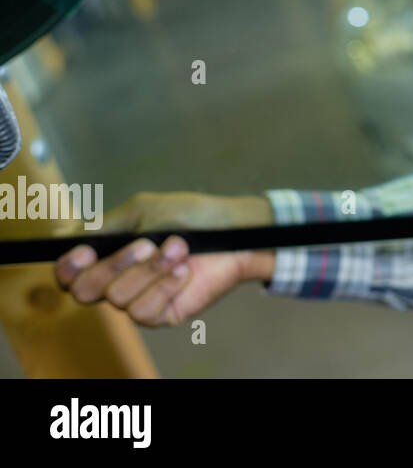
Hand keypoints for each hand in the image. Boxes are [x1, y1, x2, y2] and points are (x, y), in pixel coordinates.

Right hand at [53, 192, 273, 326]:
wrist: (236, 231)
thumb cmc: (192, 216)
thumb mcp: (144, 211)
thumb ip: (104, 226)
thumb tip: (63, 237)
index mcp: (108, 254)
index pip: (69, 274)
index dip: (68, 268)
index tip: (84, 252)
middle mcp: (118, 280)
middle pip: (85, 291)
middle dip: (115, 265)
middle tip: (147, 244)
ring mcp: (139, 298)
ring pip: (118, 298)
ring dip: (151, 269)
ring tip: (179, 248)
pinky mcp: (162, 314)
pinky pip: (144, 311)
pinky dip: (166, 286)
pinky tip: (185, 270)